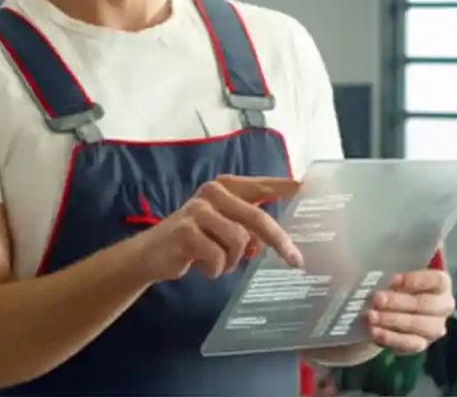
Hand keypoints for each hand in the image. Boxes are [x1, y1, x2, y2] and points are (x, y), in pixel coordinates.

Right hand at [136, 175, 302, 281]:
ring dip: (231, 261)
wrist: (152, 253)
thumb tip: (276, 244)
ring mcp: (198, 209)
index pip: (260, 186)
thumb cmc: (194, 240)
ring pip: (238, 242)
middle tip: (296, 261)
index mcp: (226, 187)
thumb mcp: (224, 231)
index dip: (283, 186)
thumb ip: (249, 231)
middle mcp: (213, 192)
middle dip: (278, 242)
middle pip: (257, 218)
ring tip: (216, 261)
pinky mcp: (186, 231)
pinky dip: (214, 269)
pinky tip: (201, 266)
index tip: (305, 187)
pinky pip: (217, 257)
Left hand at [366, 268, 454, 354]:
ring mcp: (435, 327)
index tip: (394, 280)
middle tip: (377, 299)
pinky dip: (392, 338)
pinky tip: (375, 332)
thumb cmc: (395, 284)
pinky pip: (411, 344)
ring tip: (372, 316)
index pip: (438, 280)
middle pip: (426, 304)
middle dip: (399, 302)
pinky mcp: (422, 344)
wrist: (390, 309)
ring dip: (394, 320)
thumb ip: (390, 269)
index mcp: (440, 283)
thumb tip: (367, 264)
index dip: (417, 280)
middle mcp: (443, 306)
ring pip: (420, 326)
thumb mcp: (393, 272)